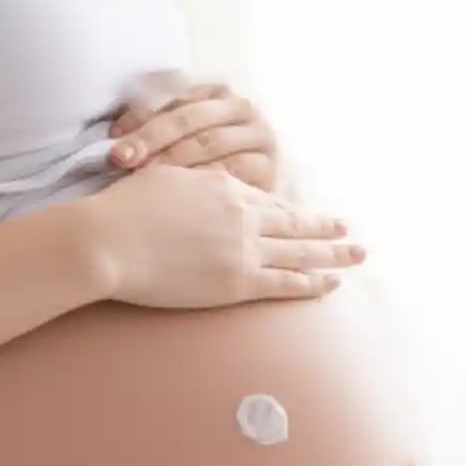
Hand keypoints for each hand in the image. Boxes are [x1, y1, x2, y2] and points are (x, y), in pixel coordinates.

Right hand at [82, 164, 364, 308]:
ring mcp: (243, 249)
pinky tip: (331, 284)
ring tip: (357, 255)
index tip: (304, 216)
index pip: (265, 200)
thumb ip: (191, 185)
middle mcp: (241, 215)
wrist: (108, 241)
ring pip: (301, 251)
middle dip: (325, 227)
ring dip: (333, 254)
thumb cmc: (121, 210)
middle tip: (349, 230)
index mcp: (223, 187)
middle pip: (294, 222)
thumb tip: (203, 189)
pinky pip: (286, 282)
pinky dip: (312, 283)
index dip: (288, 210)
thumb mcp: (162, 180)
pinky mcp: (237, 283)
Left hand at [108, 83, 280, 191]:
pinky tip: (178, 193)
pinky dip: (201, 179)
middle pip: (190, 118)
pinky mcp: (268, 166)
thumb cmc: (209, 164)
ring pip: (210, 142)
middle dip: (151, 137)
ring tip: (143, 177)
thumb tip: (116, 134)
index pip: (175, 93)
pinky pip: (231, 170)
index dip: (142, 114)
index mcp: (218, 90)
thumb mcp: (183, 136)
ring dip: (172, 160)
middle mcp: (242, 107)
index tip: (113, 137)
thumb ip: (155, 124)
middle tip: (120, 159)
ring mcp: (259, 136)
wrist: (256, 196)